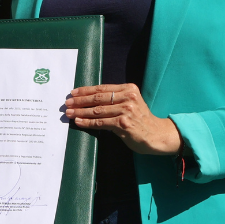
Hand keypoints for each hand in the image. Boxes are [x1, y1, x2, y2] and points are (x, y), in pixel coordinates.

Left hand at [65, 84, 181, 154]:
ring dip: (80, 112)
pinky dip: (88, 123)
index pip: (102, 88)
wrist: (157, 134)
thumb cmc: (140, 120)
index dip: (85, 90)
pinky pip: (101, 123)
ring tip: (69, 113)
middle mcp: (128, 97)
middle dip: (80, 101)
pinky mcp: (123, 124)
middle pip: (98, 98)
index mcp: (129, 89)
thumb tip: (90, 99)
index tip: (73, 92)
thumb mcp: (131, 103)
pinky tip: (79, 122)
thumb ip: (115, 99)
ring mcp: (126, 110)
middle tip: (67, 103)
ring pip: (97, 111)